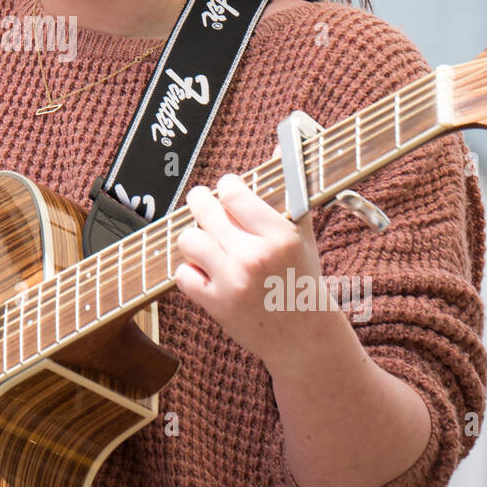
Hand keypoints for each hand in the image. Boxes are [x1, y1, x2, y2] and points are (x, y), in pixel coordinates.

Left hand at [175, 171, 325, 368]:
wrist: (304, 338)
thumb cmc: (301, 280)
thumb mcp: (302, 236)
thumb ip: (288, 192)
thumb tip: (278, 148)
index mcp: (279, 236)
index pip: (234, 193)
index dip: (226, 186)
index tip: (228, 190)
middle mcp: (254, 257)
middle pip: (204, 210)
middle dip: (201, 203)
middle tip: (204, 205)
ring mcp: (232, 281)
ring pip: (189, 239)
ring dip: (195, 239)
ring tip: (208, 243)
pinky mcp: (215, 304)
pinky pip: (182, 272)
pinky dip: (190, 271)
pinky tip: (206, 272)